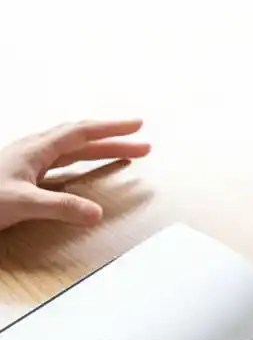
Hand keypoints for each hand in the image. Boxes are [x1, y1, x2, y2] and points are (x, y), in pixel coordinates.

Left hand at [0, 119, 149, 231]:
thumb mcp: (21, 204)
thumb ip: (60, 207)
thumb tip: (97, 213)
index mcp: (35, 150)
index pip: (81, 133)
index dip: (111, 129)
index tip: (137, 127)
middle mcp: (33, 151)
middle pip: (81, 139)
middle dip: (114, 140)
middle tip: (143, 144)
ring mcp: (27, 161)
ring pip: (71, 149)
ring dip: (100, 149)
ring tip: (124, 154)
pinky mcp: (22, 174)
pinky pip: (61, 161)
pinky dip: (81, 161)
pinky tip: (84, 168)